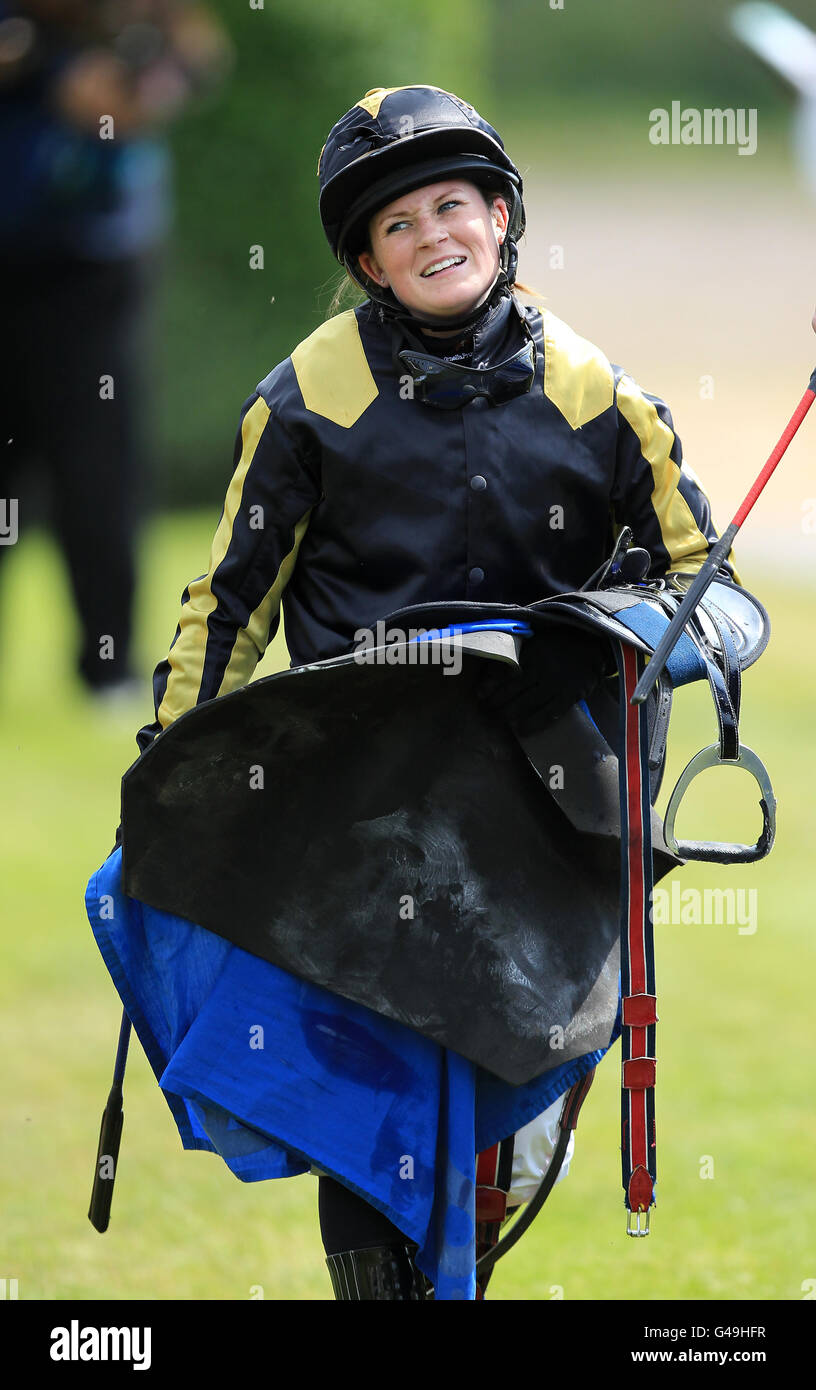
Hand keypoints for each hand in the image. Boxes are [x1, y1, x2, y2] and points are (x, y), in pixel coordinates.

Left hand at [476, 626, 612, 735]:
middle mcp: (542, 668)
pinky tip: (523, 731)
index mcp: (531, 654)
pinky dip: (535, 724)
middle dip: (496, 703)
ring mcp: (556, 683)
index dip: (490, 685)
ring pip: (528, 704)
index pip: (505, 672)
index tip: (479, 694)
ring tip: (501, 720)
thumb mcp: (536, 641)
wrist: (593, 644)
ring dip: (511, 714)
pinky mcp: (570, 695)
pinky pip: (549, 714)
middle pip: (513, 691)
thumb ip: (518, 652)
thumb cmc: (559, 644)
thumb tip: (493, 669)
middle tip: (487, 711)